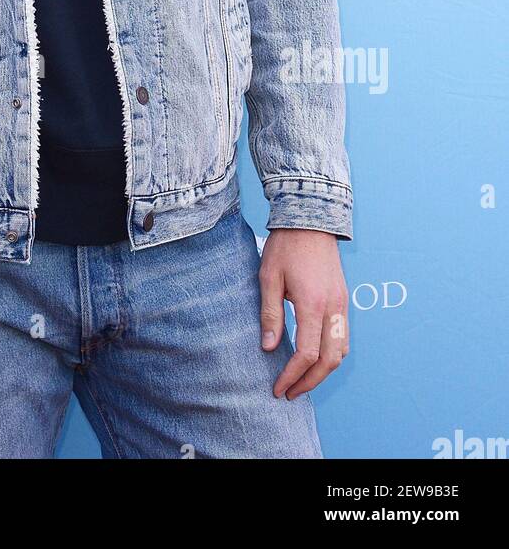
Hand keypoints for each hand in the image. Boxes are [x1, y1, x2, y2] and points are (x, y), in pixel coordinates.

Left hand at [258, 228, 349, 399]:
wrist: (310, 219)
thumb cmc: (285, 246)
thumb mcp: (269, 278)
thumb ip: (270, 314)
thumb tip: (268, 347)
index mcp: (312, 303)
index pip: (307, 353)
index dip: (292, 375)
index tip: (278, 388)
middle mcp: (333, 307)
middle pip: (329, 360)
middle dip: (310, 381)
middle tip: (289, 392)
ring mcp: (342, 304)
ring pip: (341, 352)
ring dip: (323, 372)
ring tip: (301, 380)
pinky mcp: (343, 299)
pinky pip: (343, 337)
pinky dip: (331, 355)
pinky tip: (314, 358)